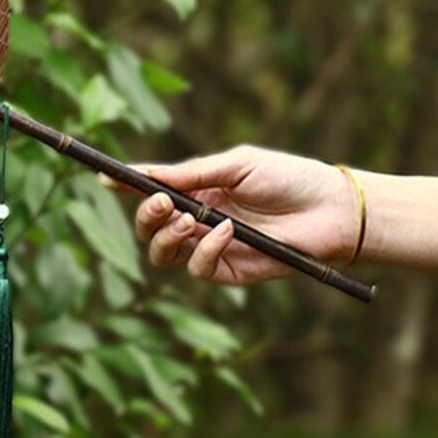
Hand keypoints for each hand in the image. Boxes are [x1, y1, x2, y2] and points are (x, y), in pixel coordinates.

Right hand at [101, 145, 361, 285]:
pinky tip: (225, 231)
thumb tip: (143, 173)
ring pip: (163, 254)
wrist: (331, 209)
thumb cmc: (288, 178)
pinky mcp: (229, 272)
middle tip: (162, 203)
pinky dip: (205, 249)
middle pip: (149, 228)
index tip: (106, 179)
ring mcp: (211, 248)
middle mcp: (197, 221)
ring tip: (188, 219)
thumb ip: (190, 172)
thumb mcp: (235, 165)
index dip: (126, 187)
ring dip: (167, 236)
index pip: (151, 192)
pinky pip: (198, 268)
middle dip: (146, 216)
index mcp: (196, 191)